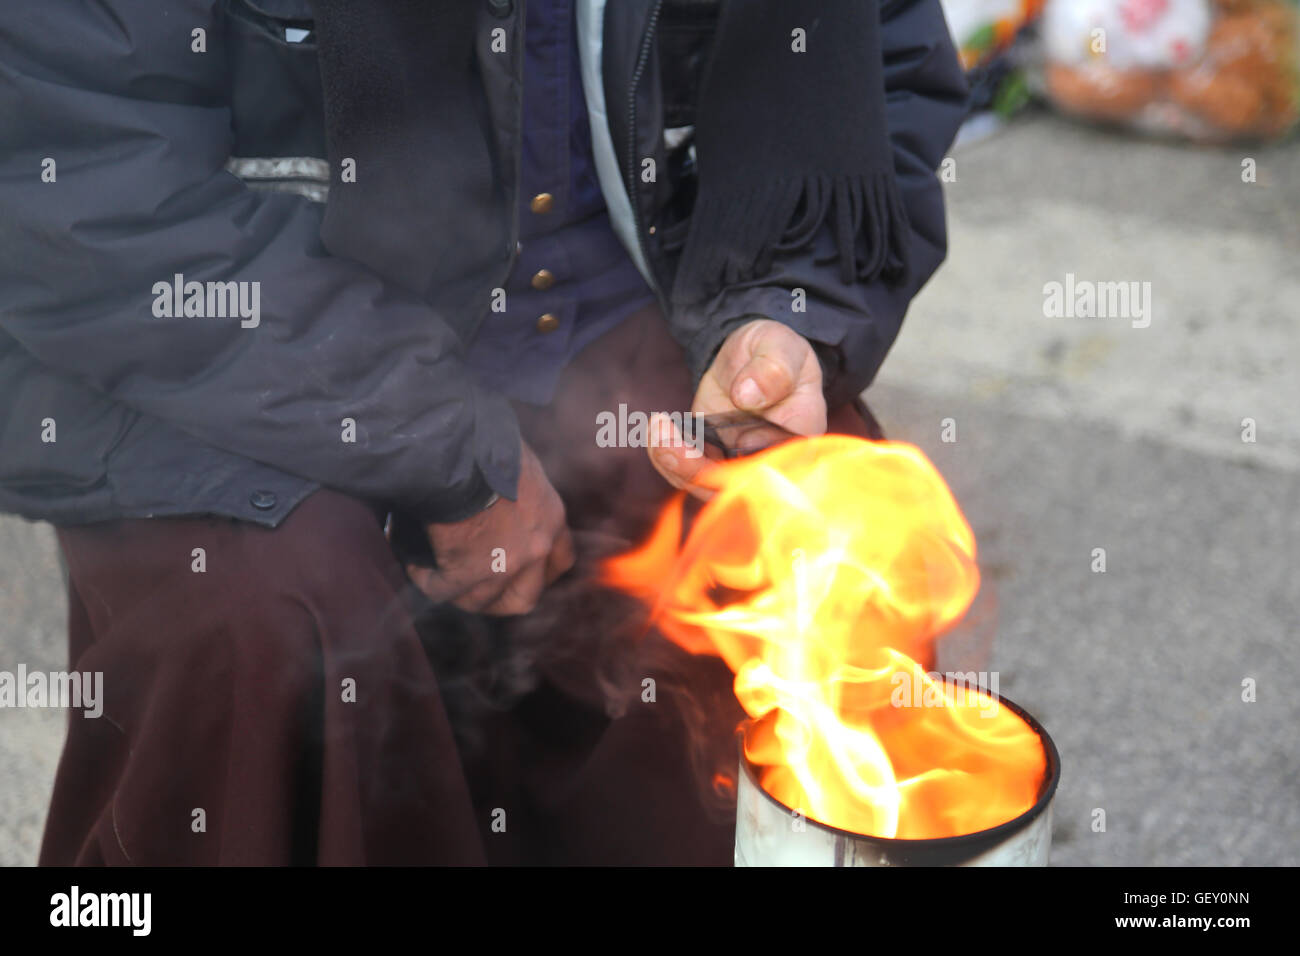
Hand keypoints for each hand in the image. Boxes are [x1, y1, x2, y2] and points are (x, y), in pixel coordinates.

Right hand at [406, 439, 574, 614]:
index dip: (541, 572)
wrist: (459, 449)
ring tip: (436, 577)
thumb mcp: (519, 462)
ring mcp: (504, 564)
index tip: (522, 572)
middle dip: (500, 599)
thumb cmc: (485, 441)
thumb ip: (519, 486)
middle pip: (525, 597)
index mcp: (551, 517)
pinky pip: (444, 590)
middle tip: (476, 588)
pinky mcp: (467, 571)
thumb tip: (500, 491)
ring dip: (458, 593)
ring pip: (481, 601)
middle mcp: (536, 546)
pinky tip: (415, 568)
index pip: (561, 560)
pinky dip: (427, 582)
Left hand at [650, 318, 826, 496]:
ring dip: (675, 465)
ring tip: (657, 428)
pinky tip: (657, 429)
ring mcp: (738, 464)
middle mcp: (770, 464)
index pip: (780, 476)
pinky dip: (667, 457)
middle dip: (697, 473)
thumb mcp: (780, 348)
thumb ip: (773, 369)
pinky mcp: (712, 458)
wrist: (751, 352)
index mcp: (800, 444)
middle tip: (667, 440)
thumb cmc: (776, 350)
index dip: (748, 473)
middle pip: (738, 492)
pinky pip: (688, 472)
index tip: (726, 449)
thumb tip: (748, 395)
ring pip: (707, 487)